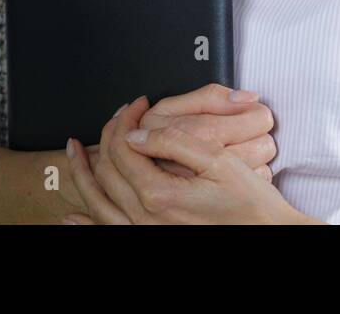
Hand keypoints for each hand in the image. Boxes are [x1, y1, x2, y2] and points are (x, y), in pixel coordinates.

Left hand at [65, 96, 312, 223]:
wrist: (267, 235)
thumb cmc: (250, 204)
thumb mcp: (218, 163)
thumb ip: (174, 143)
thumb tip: (137, 134)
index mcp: (158, 193)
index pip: (124, 147)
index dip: (126, 119)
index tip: (138, 103)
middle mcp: (145, 216)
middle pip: (107, 169)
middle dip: (108, 134)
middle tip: (120, 115)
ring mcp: (145, 230)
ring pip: (99, 200)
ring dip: (82, 173)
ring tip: (74, 151)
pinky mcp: (150, 236)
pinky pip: (107, 228)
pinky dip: (86, 218)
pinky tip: (72, 215)